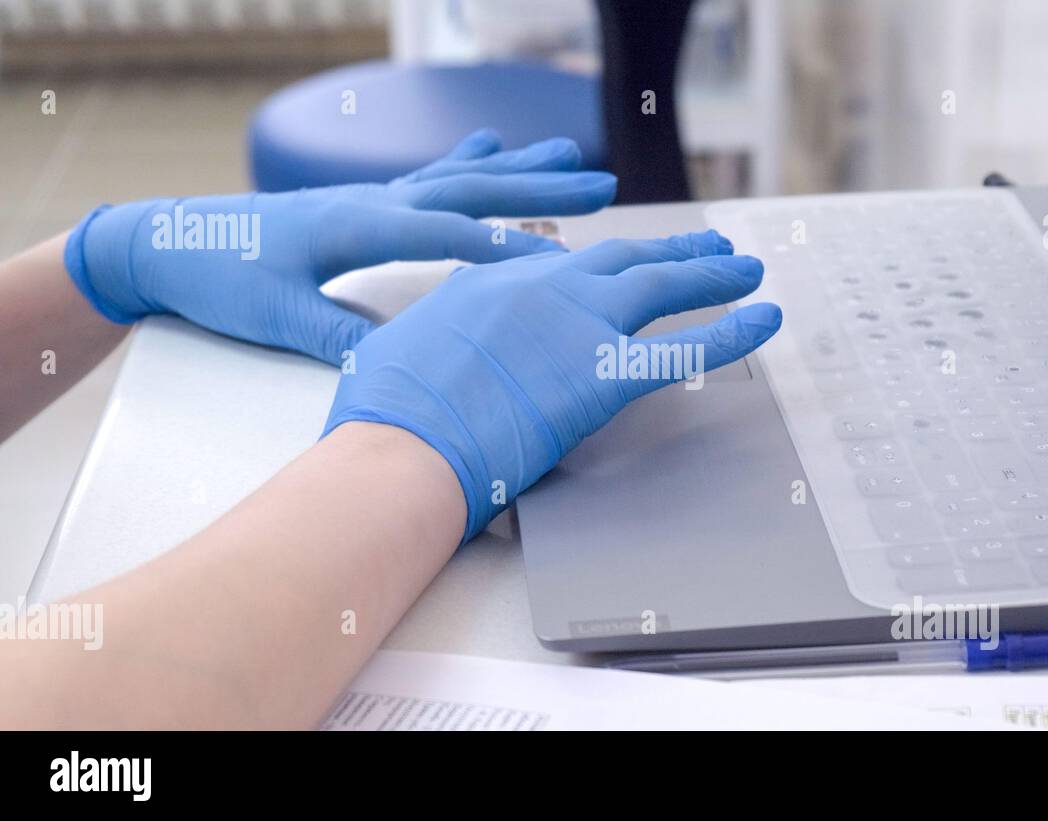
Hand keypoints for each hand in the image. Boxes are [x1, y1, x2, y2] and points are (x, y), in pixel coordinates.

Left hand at [63, 129, 616, 363]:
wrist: (171, 240)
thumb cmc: (220, 276)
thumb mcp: (275, 316)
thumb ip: (337, 336)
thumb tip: (396, 360)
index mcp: (358, 227)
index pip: (450, 236)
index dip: (507, 248)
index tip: (563, 261)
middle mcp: (375, 200)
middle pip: (474, 191)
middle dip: (541, 190)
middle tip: (600, 184)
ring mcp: (373, 195)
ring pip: (461, 176)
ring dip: (519, 169)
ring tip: (569, 156)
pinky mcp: (366, 200)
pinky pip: (432, 176)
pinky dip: (469, 163)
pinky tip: (491, 148)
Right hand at [322, 230, 782, 540]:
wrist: (400, 446)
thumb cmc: (388, 415)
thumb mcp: (404, 351)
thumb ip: (444, 341)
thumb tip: (447, 355)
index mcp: (491, 283)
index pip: (561, 264)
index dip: (602, 265)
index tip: (624, 262)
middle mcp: (540, 290)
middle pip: (622, 260)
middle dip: (670, 253)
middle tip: (707, 249)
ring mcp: (576, 326)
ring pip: (660, 287)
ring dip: (711, 275)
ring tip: (747, 268)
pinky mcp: (603, 374)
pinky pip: (684, 348)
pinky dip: (732, 331)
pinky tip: (764, 319)